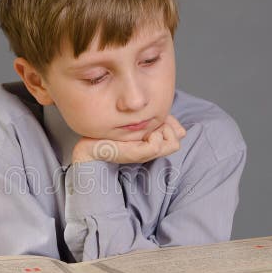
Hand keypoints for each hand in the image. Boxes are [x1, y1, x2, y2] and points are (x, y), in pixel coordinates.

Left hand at [72, 115, 186, 163]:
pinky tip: (139, 134)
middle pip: (178, 138)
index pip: (179, 134)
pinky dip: (152, 136)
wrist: (91, 143)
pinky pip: (157, 145)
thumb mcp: (141, 121)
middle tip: (146, 123)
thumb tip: (180, 127)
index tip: (154, 117)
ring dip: (160, 130)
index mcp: (153, 142)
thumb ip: (158, 120)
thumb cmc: (112, 132)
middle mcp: (152, 151)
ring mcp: (146, 154)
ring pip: (173, 143)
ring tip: (142, 128)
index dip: (171, 123)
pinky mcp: (139, 155)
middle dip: (166, 124)